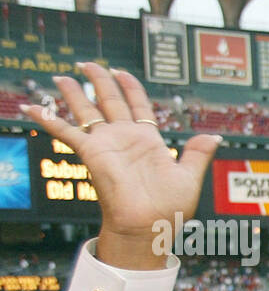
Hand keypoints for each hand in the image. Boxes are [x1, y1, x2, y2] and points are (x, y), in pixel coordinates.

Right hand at [20, 62, 221, 268]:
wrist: (150, 226)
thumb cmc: (169, 208)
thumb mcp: (189, 177)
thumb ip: (198, 154)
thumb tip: (214, 136)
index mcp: (149, 140)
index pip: (138, 105)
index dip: (130, 86)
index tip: (122, 71)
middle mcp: (126, 138)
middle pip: (110, 100)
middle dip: (99, 80)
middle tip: (87, 63)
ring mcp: (108, 144)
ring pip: (87, 110)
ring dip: (73, 93)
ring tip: (61, 76)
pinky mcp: (92, 153)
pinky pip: (66, 132)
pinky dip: (49, 119)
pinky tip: (32, 108)